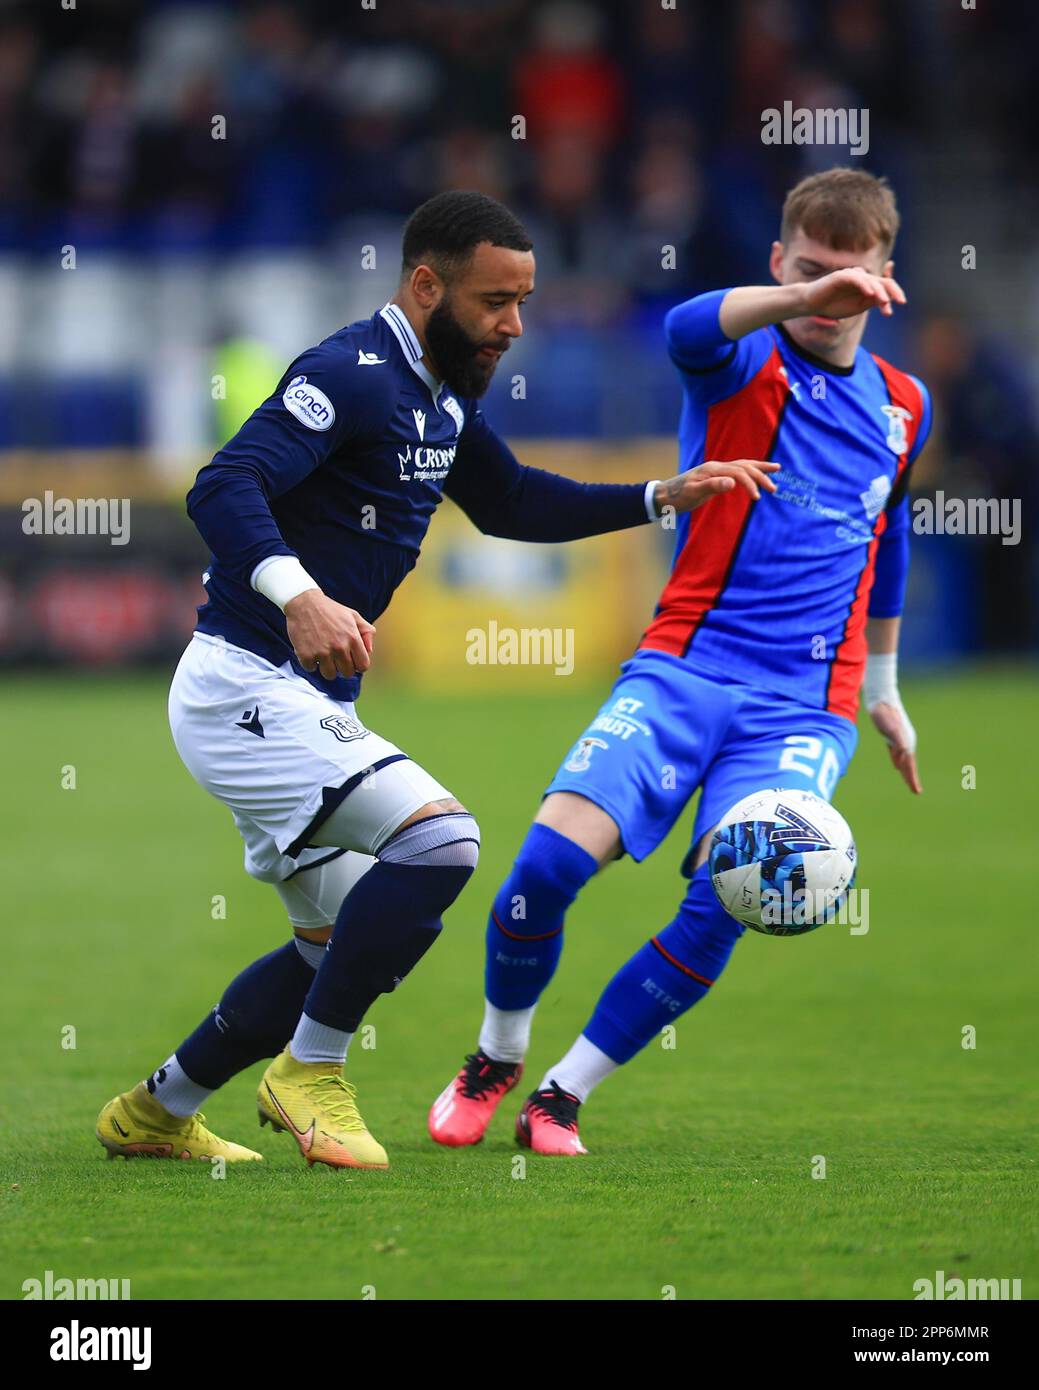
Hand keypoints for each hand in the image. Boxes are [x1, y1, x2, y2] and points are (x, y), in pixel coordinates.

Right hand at [284, 590, 374, 680]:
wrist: (304, 603)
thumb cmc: (330, 610)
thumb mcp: (353, 616)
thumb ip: (367, 632)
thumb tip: (369, 651)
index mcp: (353, 638)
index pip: (363, 666)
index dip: (358, 664)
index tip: (351, 659)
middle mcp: (339, 647)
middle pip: (347, 673)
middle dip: (343, 667)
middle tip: (336, 656)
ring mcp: (322, 652)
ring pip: (330, 675)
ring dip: (327, 667)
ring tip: (323, 654)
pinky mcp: (306, 655)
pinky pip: (311, 669)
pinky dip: (310, 662)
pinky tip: (310, 650)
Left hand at [654, 459, 779, 514]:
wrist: (664, 496)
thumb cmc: (677, 497)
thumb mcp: (693, 494)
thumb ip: (713, 487)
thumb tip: (733, 482)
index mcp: (713, 469)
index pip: (738, 473)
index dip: (750, 483)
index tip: (757, 498)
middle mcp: (716, 466)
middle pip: (744, 466)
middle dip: (761, 475)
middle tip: (773, 489)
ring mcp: (716, 470)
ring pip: (743, 465)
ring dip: (759, 468)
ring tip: (776, 469)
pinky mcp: (715, 476)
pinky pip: (737, 470)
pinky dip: (749, 471)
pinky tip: (755, 474)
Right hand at [800, 266, 905, 319]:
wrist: (812, 304)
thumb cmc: (834, 306)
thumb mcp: (857, 307)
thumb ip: (871, 302)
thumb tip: (887, 300)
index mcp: (867, 286)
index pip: (886, 285)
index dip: (895, 293)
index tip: (901, 304)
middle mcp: (862, 278)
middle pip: (882, 281)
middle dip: (892, 292)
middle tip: (899, 302)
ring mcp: (852, 275)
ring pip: (870, 280)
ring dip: (879, 292)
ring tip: (884, 301)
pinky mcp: (840, 276)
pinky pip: (855, 278)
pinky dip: (863, 285)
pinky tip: (870, 293)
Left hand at [869, 700, 921, 793]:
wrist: (881, 699)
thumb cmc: (885, 714)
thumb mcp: (891, 728)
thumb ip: (898, 740)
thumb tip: (905, 751)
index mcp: (906, 743)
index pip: (910, 765)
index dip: (912, 778)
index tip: (917, 791)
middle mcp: (906, 742)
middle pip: (909, 764)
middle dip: (911, 777)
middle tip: (916, 791)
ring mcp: (900, 738)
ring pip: (904, 758)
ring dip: (906, 770)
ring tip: (909, 780)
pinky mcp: (892, 735)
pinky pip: (897, 753)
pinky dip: (898, 760)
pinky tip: (897, 764)